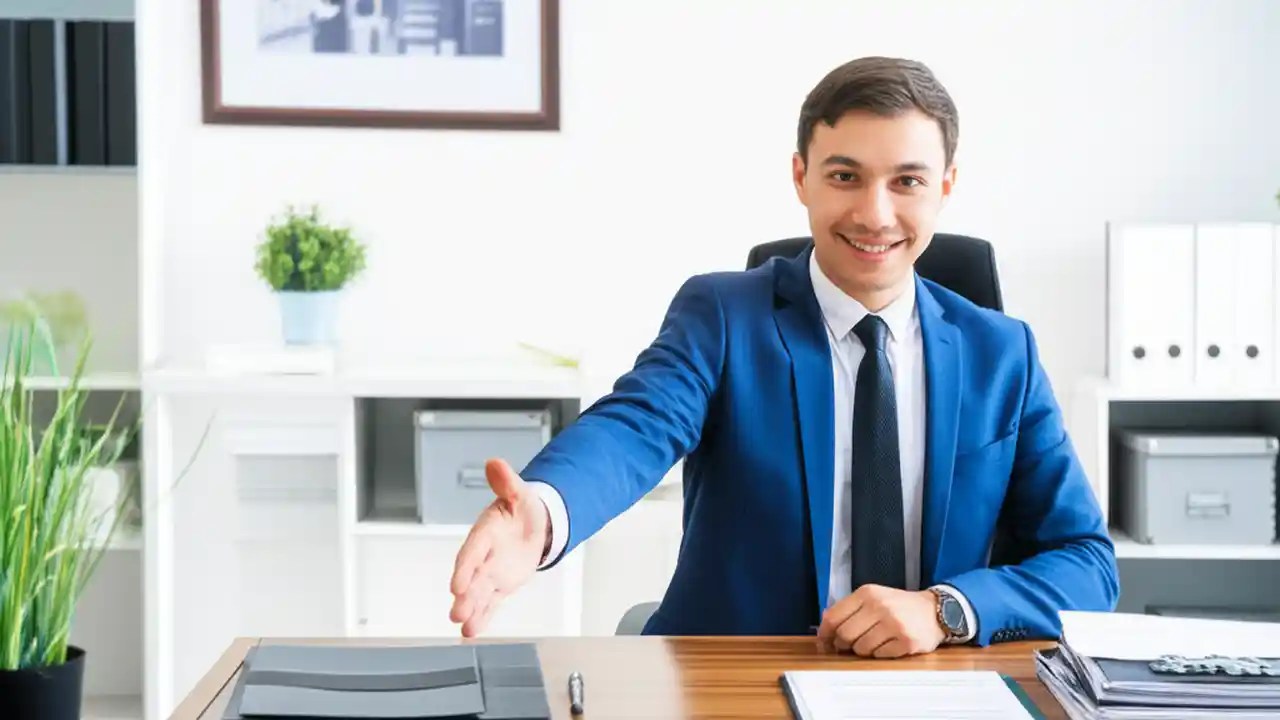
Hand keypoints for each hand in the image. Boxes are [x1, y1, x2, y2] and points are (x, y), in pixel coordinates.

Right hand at [448, 458, 550, 637]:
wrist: (532, 524)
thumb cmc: (522, 508)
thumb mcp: (519, 493)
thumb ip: (506, 482)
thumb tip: (495, 463)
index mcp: (485, 532)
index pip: (472, 551)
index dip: (465, 567)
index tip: (457, 584)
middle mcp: (484, 555)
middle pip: (472, 577)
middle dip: (465, 595)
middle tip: (457, 611)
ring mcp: (490, 572)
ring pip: (479, 594)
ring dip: (471, 609)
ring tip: (463, 625)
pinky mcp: (499, 585)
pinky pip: (490, 603)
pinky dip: (483, 616)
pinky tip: (471, 631)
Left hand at [816, 585, 945, 658]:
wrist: (933, 611)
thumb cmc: (899, 606)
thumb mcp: (873, 597)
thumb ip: (849, 608)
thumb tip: (824, 624)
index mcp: (867, 593)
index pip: (833, 617)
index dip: (824, 633)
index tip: (823, 641)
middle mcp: (880, 606)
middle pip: (844, 635)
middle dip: (843, 644)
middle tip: (850, 644)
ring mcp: (894, 624)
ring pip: (861, 649)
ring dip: (863, 650)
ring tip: (874, 641)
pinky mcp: (906, 641)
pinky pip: (879, 656)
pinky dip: (880, 654)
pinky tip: (888, 645)